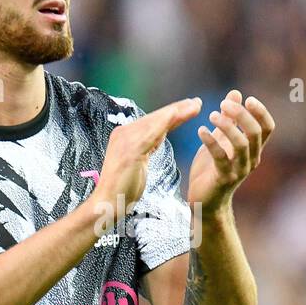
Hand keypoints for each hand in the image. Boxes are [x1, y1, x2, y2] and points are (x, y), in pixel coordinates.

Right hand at [92, 97, 200, 213]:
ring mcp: (125, 140)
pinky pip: (151, 133)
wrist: (108, 203)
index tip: (188, 107)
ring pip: (156, 122)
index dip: (171, 114)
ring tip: (195, 106)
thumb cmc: (123, 188)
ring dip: (177, 112)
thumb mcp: (139, 162)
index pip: (153, 122)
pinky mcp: (130, 150)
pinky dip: (165, 122)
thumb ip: (148, 147)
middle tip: (197, 102)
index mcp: (125, 136)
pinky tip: (178, 114)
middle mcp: (123, 133)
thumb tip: (159, 136)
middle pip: (156, 118)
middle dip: (177, 109)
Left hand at [187, 90, 273, 214]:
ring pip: (241, 144)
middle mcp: (251, 160)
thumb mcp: (221, 140)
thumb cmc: (212, 169)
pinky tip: (200, 130)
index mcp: (253, 150)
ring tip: (212, 115)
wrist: (205, 202)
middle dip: (241, 115)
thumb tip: (236, 93)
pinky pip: (220, 157)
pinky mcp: (223, 179)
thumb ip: (230, 119)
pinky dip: (211, 141)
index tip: (247, 99)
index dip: (261, 112)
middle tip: (223, 103)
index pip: (267, 128)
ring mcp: (239, 170)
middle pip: (255, 133)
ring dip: (227, 126)